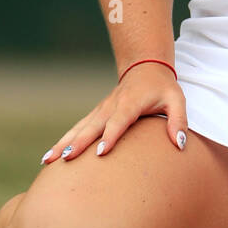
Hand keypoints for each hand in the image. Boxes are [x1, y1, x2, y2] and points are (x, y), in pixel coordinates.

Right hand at [40, 63, 187, 163]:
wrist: (145, 68)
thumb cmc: (163, 88)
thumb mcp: (177, 100)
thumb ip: (179, 121)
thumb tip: (180, 144)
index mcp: (131, 103)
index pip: (119, 121)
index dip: (109, 136)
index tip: (99, 153)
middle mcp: (112, 106)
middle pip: (92, 126)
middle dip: (78, 143)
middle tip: (66, 159)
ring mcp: (101, 110)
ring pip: (79, 128)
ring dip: (63, 143)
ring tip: (48, 160)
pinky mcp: (95, 114)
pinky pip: (77, 129)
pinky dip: (63, 141)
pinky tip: (50, 156)